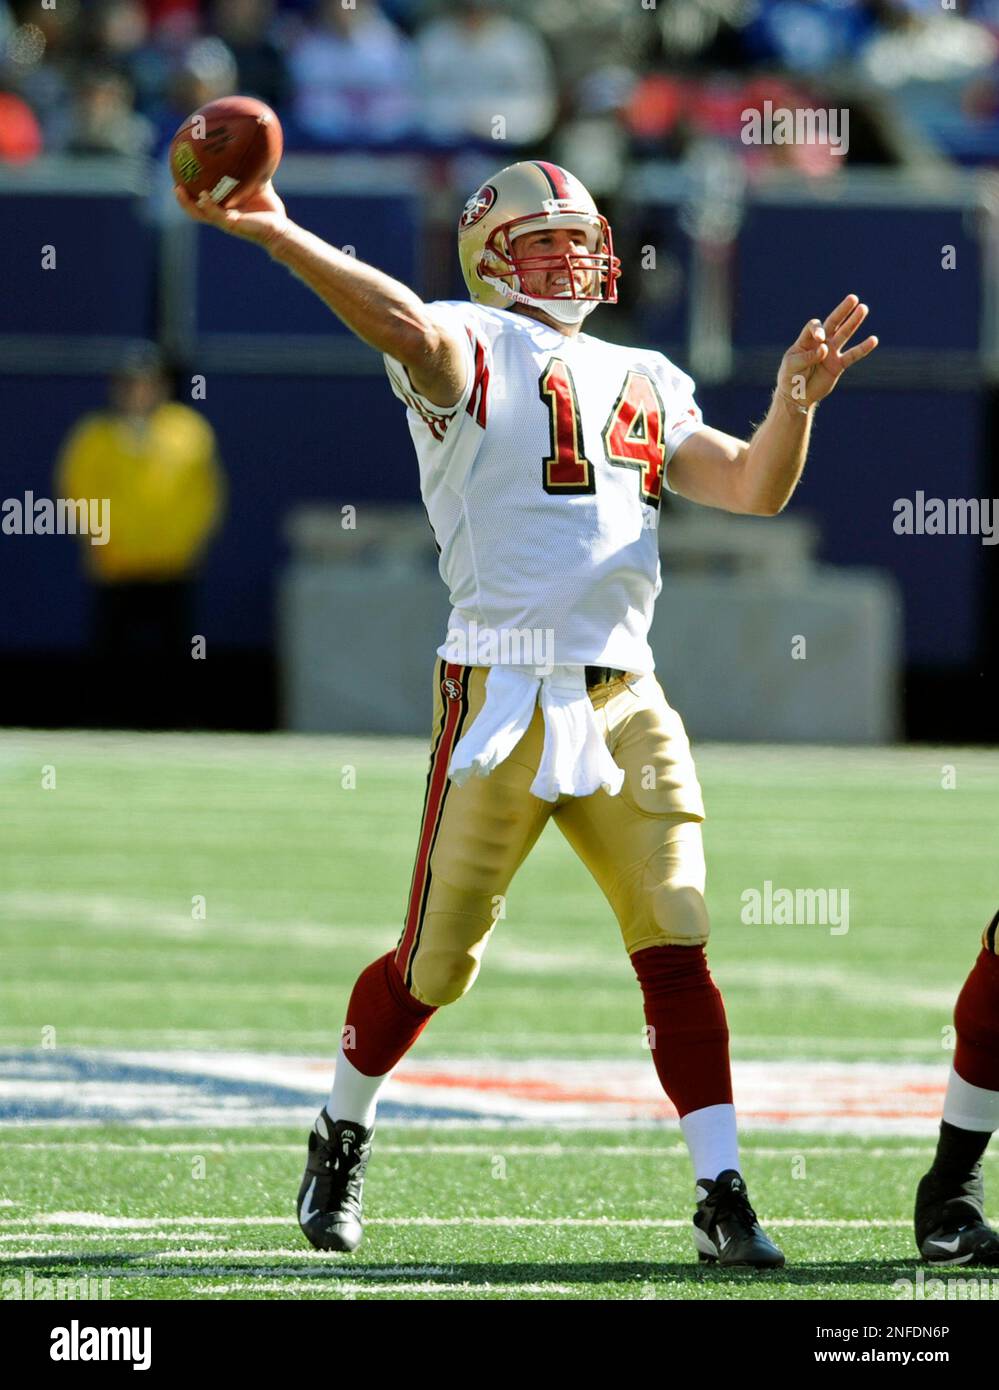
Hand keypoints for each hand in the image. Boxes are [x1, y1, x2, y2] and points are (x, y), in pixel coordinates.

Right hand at [173, 180, 288, 251]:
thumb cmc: (269, 210)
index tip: (181, 177)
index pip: (202, 201)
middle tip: (174, 185)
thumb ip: (255, 169)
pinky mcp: (232, 225)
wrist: (280, 229)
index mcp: (224, 208)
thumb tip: (256, 146)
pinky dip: (208, 206)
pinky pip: (215, 215)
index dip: (190, 192)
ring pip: (199, 214)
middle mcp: (221, 216)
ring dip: (187, 204)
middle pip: (195, 210)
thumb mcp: (259, 184)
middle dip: (183, 199)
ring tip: (179, 190)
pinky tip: (203, 195)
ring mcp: (224, 221)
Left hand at [777, 294, 878, 410]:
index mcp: (806, 340)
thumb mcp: (792, 365)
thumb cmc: (790, 377)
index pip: (814, 326)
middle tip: (853, 298)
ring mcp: (831, 353)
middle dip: (842, 311)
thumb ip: (808, 356)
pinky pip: (852, 355)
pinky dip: (863, 348)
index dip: (818, 330)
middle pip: (833, 323)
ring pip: (844, 334)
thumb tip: (825, 348)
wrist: (796, 396)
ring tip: (864, 308)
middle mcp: (820, 343)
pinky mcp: (838, 365)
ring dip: (854, 322)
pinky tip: (873, 340)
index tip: (820, 339)